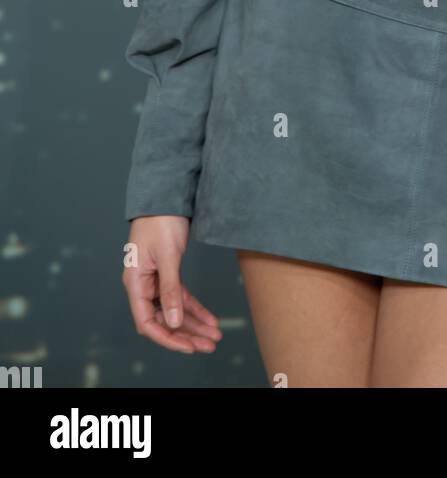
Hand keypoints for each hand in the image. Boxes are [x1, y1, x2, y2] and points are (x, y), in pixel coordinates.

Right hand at [122, 215, 222, 353]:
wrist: (165, 193)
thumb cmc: (161, 221)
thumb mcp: (168, 256)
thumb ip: (170, 290)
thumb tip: (173, 322)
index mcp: (135, 283)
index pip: (147, 322)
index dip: (167, 338)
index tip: (189, 347)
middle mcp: (143, 285)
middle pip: (163, 319)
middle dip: (187, 335)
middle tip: (210, 345)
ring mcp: (155, 279)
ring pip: (174, 310)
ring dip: (194, 324)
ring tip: (216, 336)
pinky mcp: (167, 271)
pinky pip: (180, 296)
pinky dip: (195, 307)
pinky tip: (211, 318)